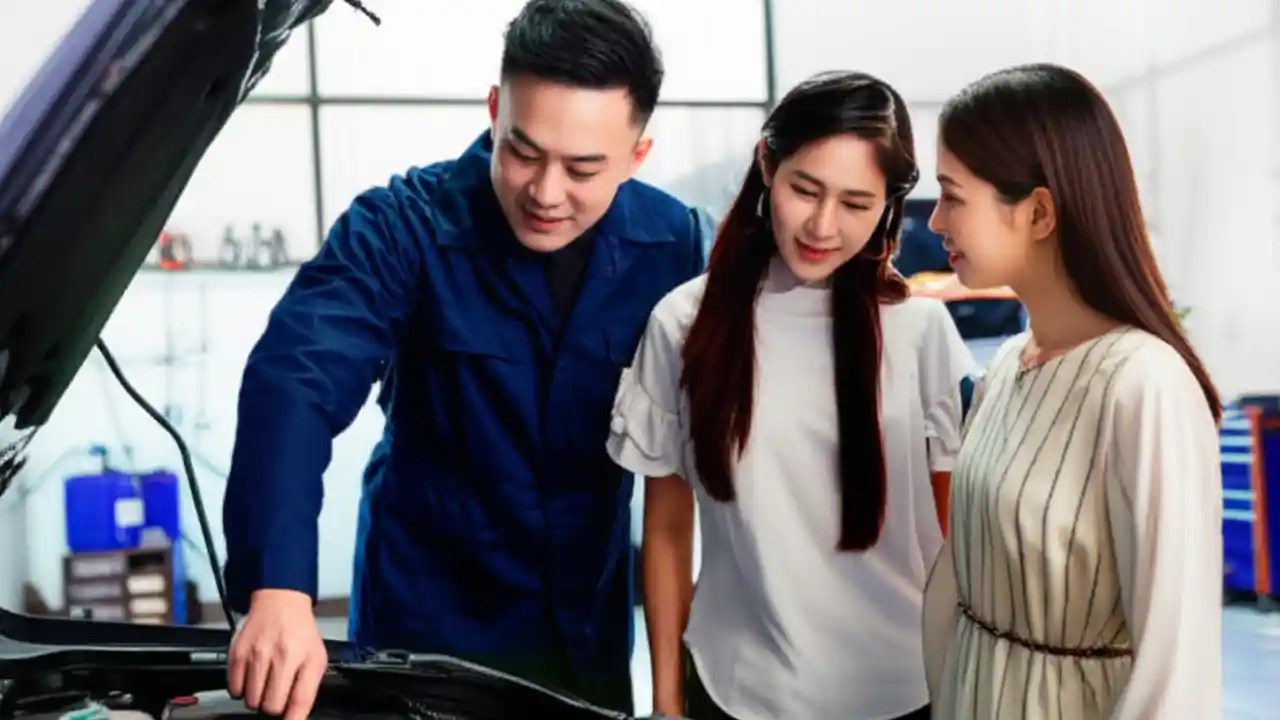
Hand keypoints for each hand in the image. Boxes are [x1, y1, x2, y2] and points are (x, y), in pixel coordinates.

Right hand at [227, 589, 327, 717]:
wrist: (280, 603)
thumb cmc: (300, 633)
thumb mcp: (316, 659)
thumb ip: (307, 689)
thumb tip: (296, 717)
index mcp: (304, 658)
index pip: (299, 700)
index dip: (293, 718)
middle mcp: (280, 657)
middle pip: (270, 706)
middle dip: (274, 705)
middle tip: (277, 692)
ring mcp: (256, 655)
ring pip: (251, 701)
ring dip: (258, 698)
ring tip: (265, 682)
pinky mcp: (237, 654)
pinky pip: (234, 689)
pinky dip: (242, 689)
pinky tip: (252, 676)